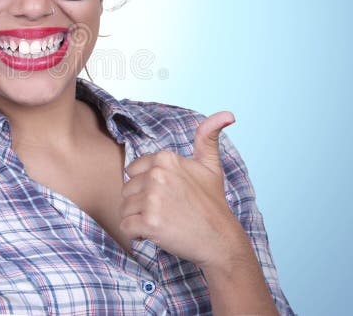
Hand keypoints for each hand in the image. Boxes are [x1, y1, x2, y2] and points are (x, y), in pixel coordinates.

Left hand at [119, 111, 245, 268]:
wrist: (220, 239)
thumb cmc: (212, 203)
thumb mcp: (210, 165)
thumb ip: (208, 136)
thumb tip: (228, 114)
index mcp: (166, 158)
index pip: (132, 171)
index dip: (146, 186)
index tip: (168, 195)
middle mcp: (157, 174)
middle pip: (127, 190)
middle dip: (141, 203)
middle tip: (167, 210)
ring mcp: (153, 199)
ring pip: (124, 208)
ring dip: (138, 218)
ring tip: (163, 221)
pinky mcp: (149, 222)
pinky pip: (126, 227)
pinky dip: (137, 234)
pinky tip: (157, 233)